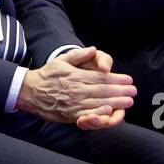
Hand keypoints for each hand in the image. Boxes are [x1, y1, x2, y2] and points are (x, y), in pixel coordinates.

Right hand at [16, 47, 135, 125]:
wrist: (30, 92)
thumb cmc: (47, 75)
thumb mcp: (61, 60)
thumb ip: (78, 55)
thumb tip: (93, 49)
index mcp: (76, 76)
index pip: (101, 77)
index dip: (116, 79)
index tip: (128, 80)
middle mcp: (76, 89)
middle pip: (103, 90)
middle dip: (120, 91)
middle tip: (133, 92)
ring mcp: (74, 103)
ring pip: (98, 102)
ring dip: (115, 103)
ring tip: (128, 102)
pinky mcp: (70, 114)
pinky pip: (88, 114)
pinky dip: (100, 113)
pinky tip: (110, 112)